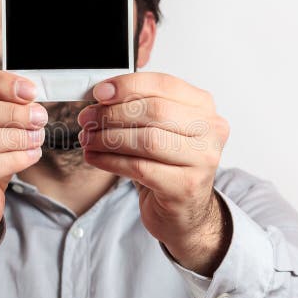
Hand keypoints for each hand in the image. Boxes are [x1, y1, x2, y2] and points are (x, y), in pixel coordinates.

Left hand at [77, 72, 230, 275]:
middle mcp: (210, 131)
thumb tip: (102, 95)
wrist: (186, 212)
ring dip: (108, 138)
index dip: (128, 86)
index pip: (164, 85)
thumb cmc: (170, 167)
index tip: (100, 92)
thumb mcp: (160, 130)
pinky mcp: (185, 186)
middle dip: (113, 113)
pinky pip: (139, 168)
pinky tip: (95, 157)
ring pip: (147, 140)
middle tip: (87, 119)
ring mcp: (202, 160)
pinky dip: (111, 161)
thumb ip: (139, 108)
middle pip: (154, 111)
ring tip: (88, 139)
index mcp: (203, 108)